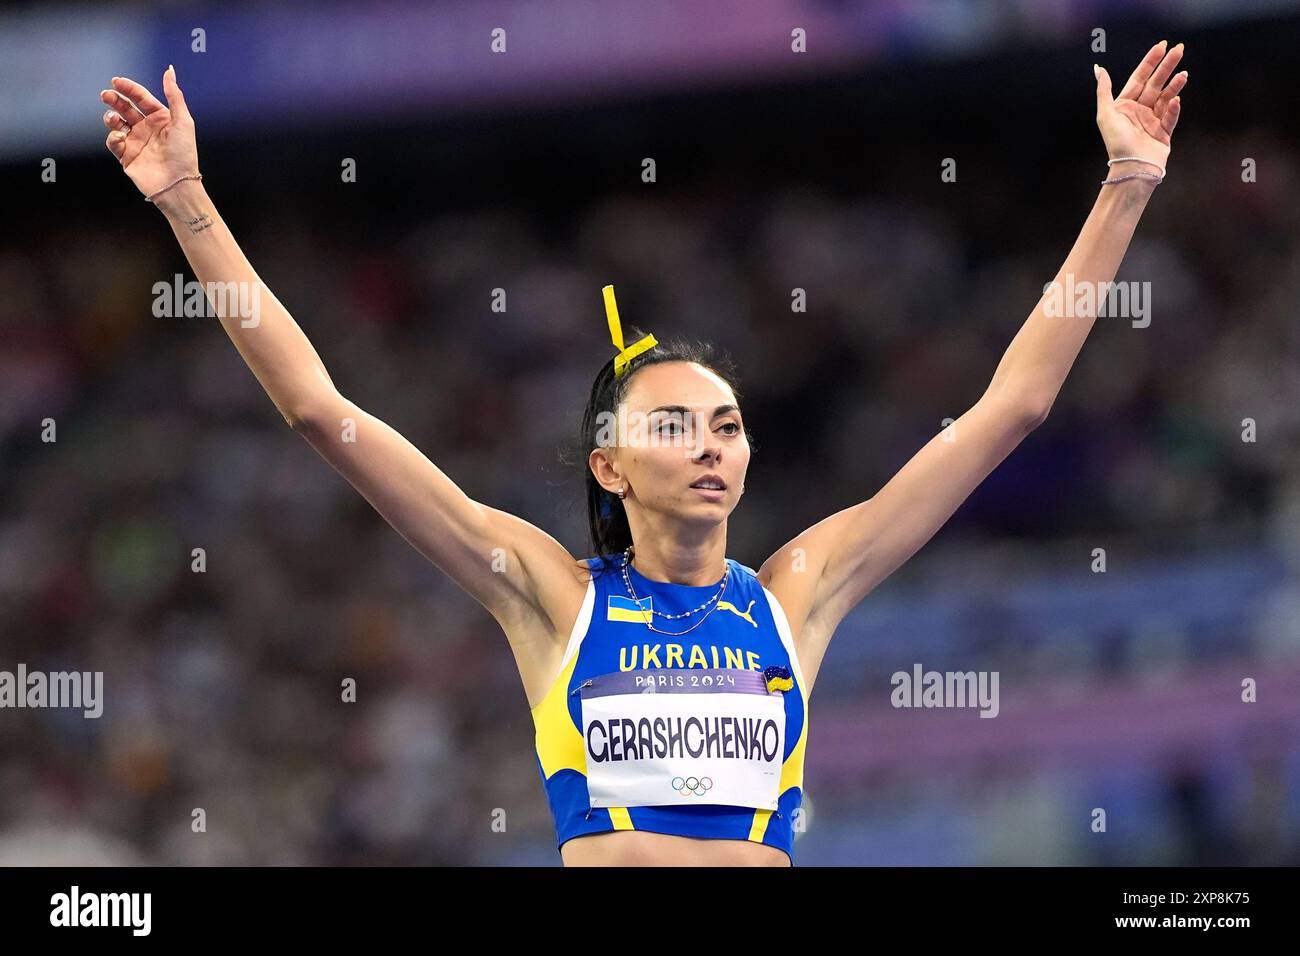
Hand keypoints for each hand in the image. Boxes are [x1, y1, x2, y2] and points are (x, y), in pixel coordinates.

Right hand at [100, 66, 198, 198]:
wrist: (176, 183)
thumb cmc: (184, 154)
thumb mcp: (183, 121)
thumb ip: (175, 95)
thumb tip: (170, 71)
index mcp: (161, 119)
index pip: (142, 98)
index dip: (129, 88)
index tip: (117, 81)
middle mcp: (147, 129)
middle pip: (126, 108)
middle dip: (115, 99)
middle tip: (106, 95)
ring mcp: (136, 142)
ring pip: (116, 123)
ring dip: (111, 117)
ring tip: (112, 118)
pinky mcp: (126, 156)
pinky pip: (113, 141)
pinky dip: (113, 137)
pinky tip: (120, 137)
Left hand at [1094, 41, 1187, 170]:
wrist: (1131, 168)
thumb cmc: (1116, 142)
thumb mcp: (1106, 114)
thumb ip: (1104, 90)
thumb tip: (1099, 69)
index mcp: (1125, 105)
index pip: (1139, 78)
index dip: (1150, 62)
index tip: (1161, 46)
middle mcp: (1139, 111)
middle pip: (1155, 84)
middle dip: (1167, 67)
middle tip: (1179, 49)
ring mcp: (1152, 122)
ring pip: (1165, 98)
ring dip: (1174, 86)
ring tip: (1184, 74)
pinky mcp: (1163, 133)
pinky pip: (1170, 117)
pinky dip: (1173, 109)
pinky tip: (1176, 100)